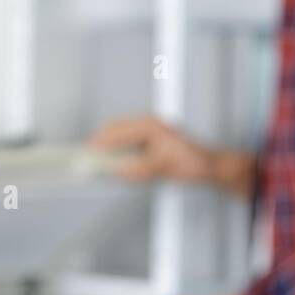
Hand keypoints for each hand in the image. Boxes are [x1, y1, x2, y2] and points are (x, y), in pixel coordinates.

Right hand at [87, 116, 215, 184]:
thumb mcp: (159, 169)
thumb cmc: (190, 163)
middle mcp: (149, 123)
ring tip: (98, 160)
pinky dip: (120, 149)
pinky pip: (129, 140)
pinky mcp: (153, 138)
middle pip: (115, 128)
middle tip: (87, 156)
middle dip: (101, 142)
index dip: (99, 142)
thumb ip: (136, 170)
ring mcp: (151, 129)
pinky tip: (116, 161)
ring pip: (121, 134)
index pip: (116, 131)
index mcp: (149, 126)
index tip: (86, 151)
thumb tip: (116, 171)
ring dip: (110, 145)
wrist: (208, 166)